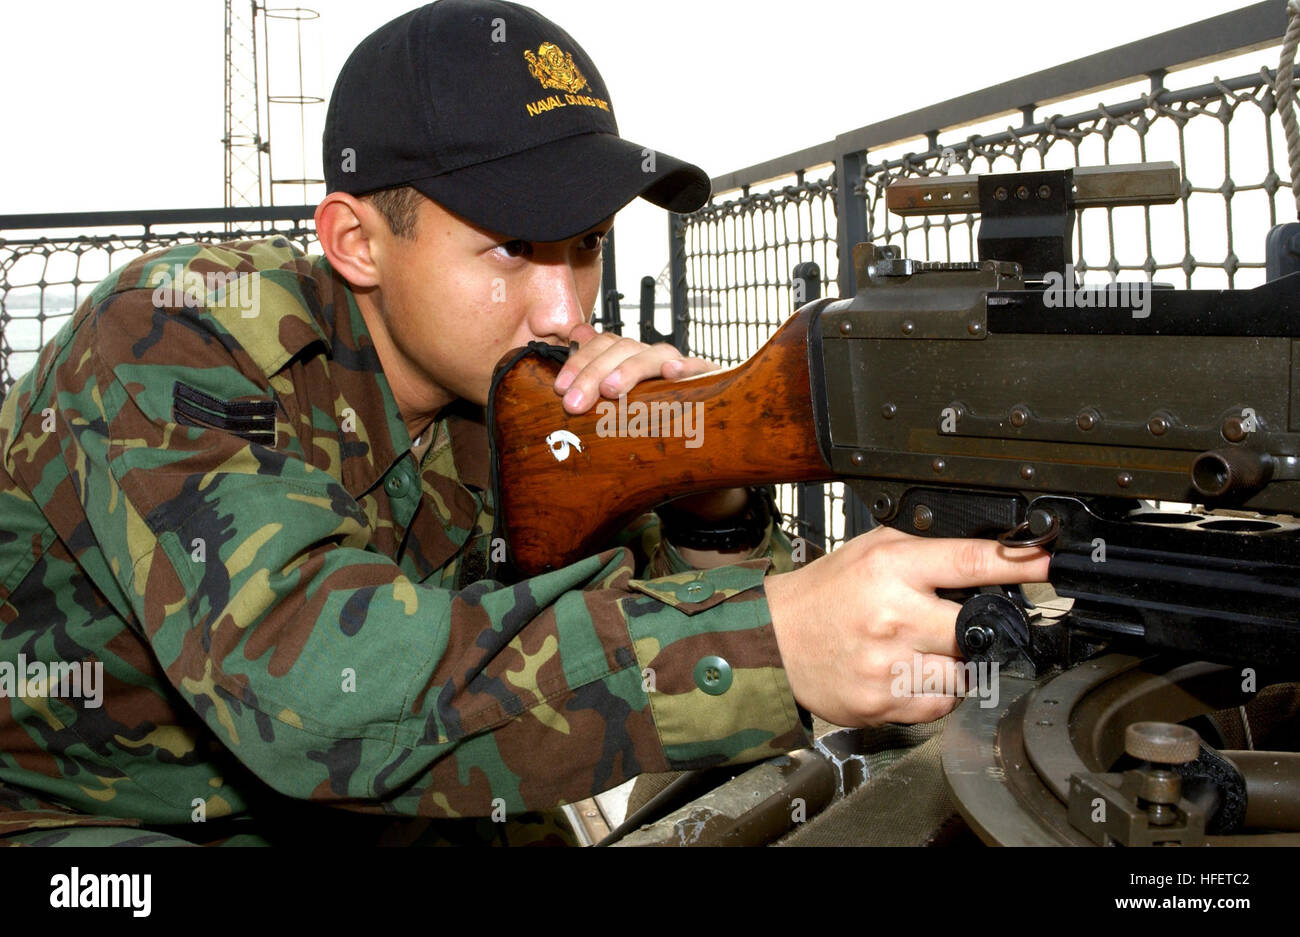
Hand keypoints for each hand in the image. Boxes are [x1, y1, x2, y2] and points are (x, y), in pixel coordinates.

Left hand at [553, 323, 717, 413]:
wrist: (704, 438)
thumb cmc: (657, 419)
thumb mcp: (621, 401)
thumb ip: (598, 369)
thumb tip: (576, 334)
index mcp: (632, 359)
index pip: (604, 345)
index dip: (580, 362)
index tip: (561, 389)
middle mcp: (655, 359)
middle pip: (624, 349)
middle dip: (594, 373)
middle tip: (574, 403)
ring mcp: (683, 368)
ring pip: (656, 355)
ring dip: (631, 369)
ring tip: (610, 390)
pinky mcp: (710, 380)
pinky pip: (700, 369)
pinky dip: (686, 368)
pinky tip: (671, 373)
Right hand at [763, 526, 1050, 726]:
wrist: (771, 641)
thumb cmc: (823, 595)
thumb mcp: (870, 551)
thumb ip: (925, 551)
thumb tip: (989, 555)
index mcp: (890, 567)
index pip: (969, 561)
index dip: (1018, 563)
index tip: (1048, 564)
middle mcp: (892, 615)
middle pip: (974, 627)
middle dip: (971, 627)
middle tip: (949, 623)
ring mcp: (888, 664)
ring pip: (962, 673)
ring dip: (952, 665)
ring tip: (919, 651)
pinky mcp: (883, 703)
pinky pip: (940, 705)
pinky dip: (934, 694)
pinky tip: (907, 674)